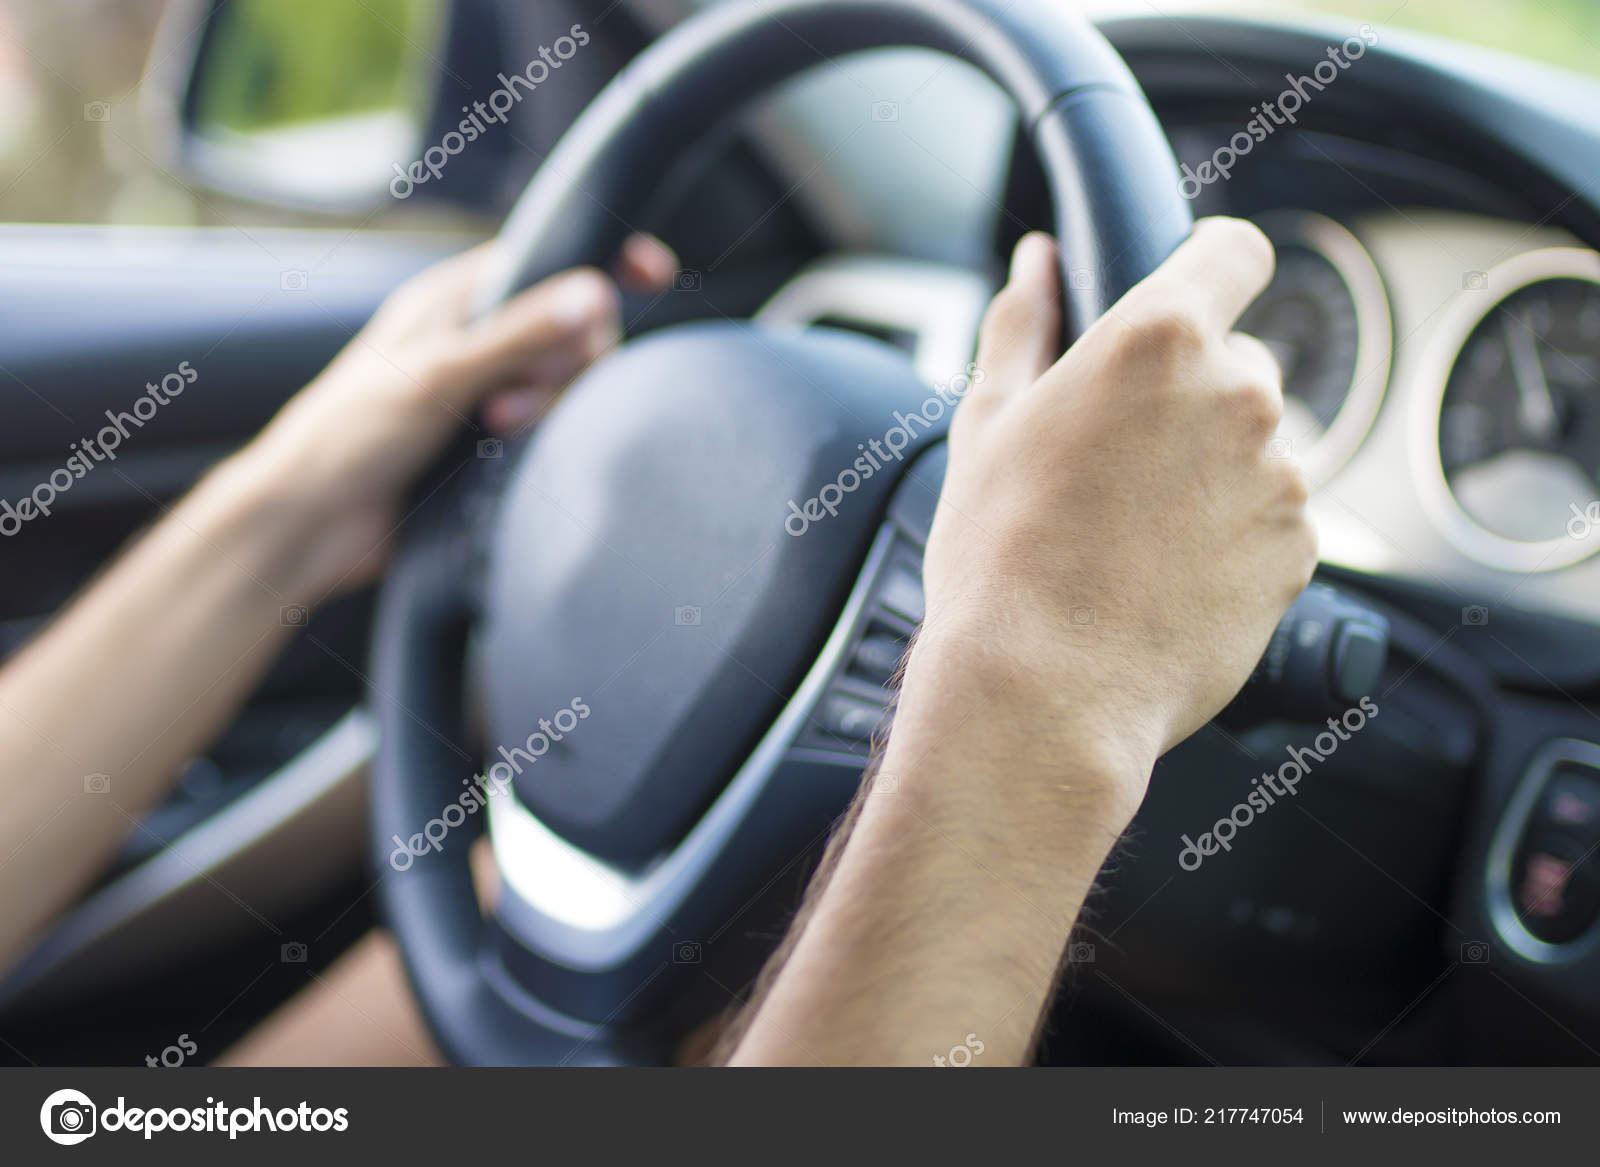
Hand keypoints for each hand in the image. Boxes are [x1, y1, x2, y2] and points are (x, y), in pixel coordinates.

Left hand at [235, 234, 674, 597]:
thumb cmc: (347, 436)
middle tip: (516, 394)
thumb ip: (522, 335)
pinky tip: (506, 456)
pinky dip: (542, 442)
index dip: (599, 261)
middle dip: (566, 361)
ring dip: (547, 406)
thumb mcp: (438, 375)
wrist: (312, 528)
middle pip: (572, 329)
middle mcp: (476, 339)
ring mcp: (488, 393)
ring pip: (567, 385)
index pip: (548, 258)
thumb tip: (596, 293)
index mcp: (456, 298)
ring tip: (498, 429)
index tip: (651, 271)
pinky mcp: (495, 447)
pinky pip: (551, 433)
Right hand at [911, 218, 1315, 808]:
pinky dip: (1233, 539)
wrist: (1044, 692)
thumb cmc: (1000, 558)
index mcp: (1158, 340)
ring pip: (1256, 448)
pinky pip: (1273, 521)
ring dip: (1212, 473)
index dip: (1212, 269)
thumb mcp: (988, 423)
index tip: (1188, 302)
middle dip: (1192, 396)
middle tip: (1119, 462)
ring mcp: (1280, 475)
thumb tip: (1038, 262)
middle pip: (1240, 361)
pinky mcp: (1299, 551)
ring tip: (1135, 538)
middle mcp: (1239, 394)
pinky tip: (1166, 578)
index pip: (1234, 252)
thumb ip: (1021, 325)